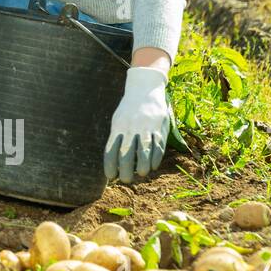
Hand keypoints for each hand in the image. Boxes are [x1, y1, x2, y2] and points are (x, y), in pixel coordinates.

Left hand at [103, 67, 169, 183]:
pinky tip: (153, 166)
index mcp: (118, 127)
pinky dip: (156, 158)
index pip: (111, 150)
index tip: (110, 176)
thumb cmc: (128, 109)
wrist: (144, 89)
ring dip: (143, 166)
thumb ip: (117, 137)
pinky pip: (158, 146)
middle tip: (126, 180)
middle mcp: (131, 129)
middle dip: (126, 170)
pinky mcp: (159, 128)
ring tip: (141, 174)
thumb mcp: (118, 120)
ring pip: (144, 152)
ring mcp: (146, 128)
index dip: (110, 165)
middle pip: (127, 154)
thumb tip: (114, 160)